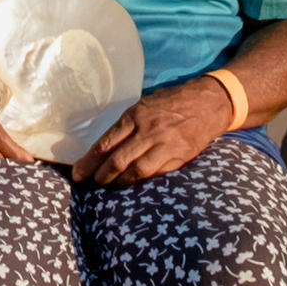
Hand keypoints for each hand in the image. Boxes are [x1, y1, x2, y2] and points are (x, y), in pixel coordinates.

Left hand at [76, 78, 232, 189]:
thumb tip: (106, 144)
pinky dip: (142, 180)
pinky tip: (134, 182)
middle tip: (91, 183)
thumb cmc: (173, 102)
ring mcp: (165, 145)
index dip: (89, 161)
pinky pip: (156, 173)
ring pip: (136, 171)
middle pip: (117, 160)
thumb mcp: (146, 104)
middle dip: (100, 175)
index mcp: (136, 115)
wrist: (209, 102)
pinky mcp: (179, 157)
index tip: (78, 173)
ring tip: (112, 184)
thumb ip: (128, 123)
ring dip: (120, 181)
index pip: (106, 143)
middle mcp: (148, 131)